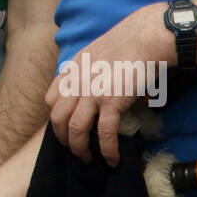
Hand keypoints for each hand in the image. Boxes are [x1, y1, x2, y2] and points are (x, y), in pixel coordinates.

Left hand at [44, 4, 167, 165]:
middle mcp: (77, 82)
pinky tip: (112, 159)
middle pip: (57, 118)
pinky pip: (104, 133)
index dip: (56, 118)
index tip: (66, 128)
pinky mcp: (112, 100)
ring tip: (88, 159)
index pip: (51, 99)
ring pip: (75, 129)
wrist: (145, 37)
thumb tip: (89, 91)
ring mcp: (92, 92)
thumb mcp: (93, 53)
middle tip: (75, 149)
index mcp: (71, 70)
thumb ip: (85, 72)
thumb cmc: (126, 43)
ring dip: (80, 149)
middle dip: (63, 139)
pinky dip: (107, 150)